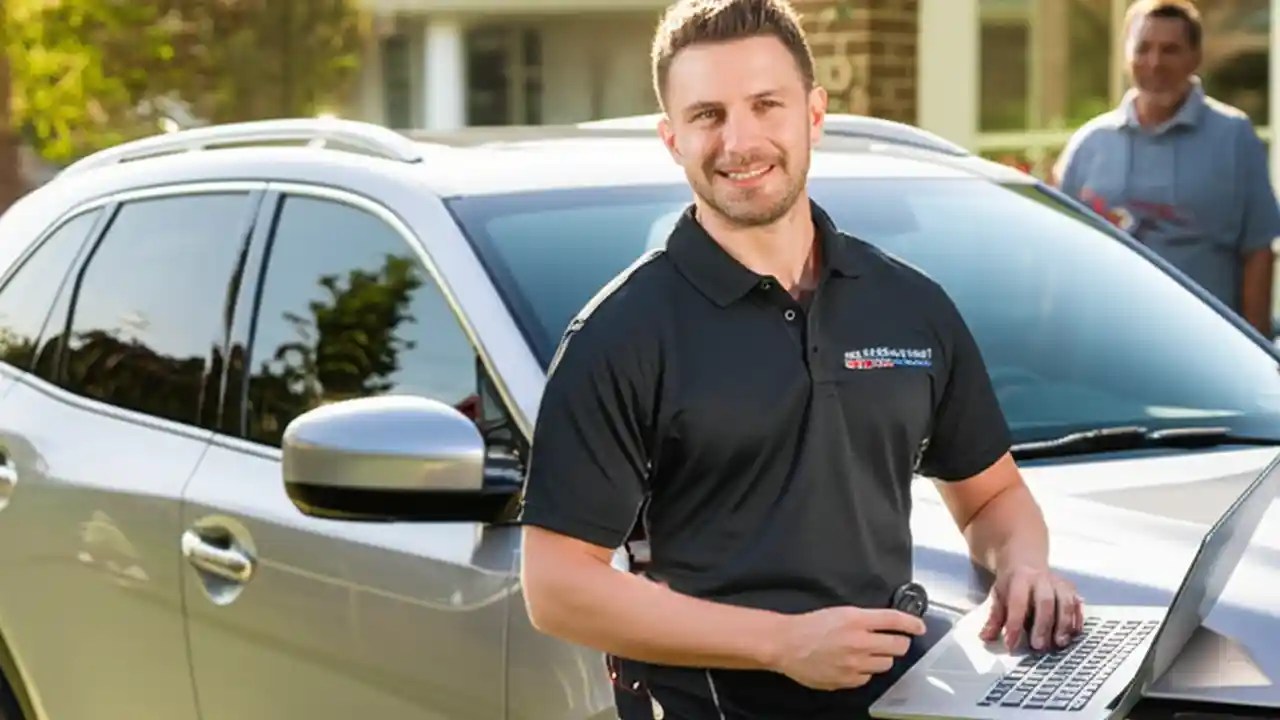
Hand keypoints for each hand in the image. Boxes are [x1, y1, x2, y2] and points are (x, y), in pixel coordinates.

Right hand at [772, 606, 926, 689]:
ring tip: (869, 653)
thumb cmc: (810, 625)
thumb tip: (888, 626)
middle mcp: (859, 642)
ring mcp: (854, 664)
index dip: (911, 623)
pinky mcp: (847, 680)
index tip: (919, 627)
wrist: (787, 644)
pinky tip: (853, 664)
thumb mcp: (840, 612)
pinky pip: (868, 678)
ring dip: (882, 658)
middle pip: (898, 646)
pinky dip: (865, 672)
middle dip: (899, 643)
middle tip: (893, 642)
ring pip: (886, 664)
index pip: (894, 620)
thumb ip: (865, 619)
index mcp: (856, 620)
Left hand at [980, 565, 1083, 651]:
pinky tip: (1073, 635)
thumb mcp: (999, 596)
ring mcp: (1059, 583)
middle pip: (1045, 602)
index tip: (1011, 644)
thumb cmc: (1012, 585)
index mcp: (1020, 579)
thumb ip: (994, 618)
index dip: (1014, 624)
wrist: (1026, 561)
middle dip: (1042, 626)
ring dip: (1063, 625)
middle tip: (1038, 646)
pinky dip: (1077, 620)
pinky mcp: (1071, 589)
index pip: (1017, 603)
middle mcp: (1041, 579)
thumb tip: (986, 638)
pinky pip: (1077, 605)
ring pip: (1065, 603)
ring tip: (1059, 643)